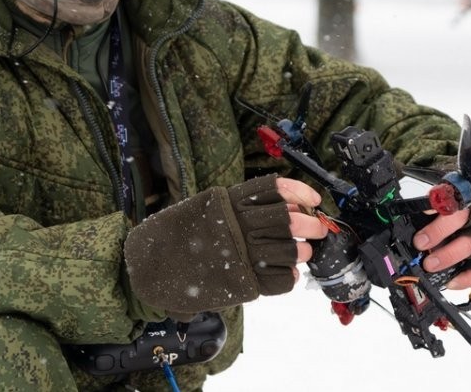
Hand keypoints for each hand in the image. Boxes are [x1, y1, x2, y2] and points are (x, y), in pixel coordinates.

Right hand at [124, 174, 326, 314]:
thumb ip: (245, 207)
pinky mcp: (241, 282)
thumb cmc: (186, 234)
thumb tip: (292, 207)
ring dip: (301, 252)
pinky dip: (289, 277)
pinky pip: (280, 280)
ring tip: (301, 253)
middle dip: (309, 225)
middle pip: (288, 220)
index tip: (313, 200)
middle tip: (317, 229)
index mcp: (228, 201)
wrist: (153, 266)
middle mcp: (235, 225)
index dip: (299, 193)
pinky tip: (286, 274)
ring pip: (289, 251)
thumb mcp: (211, 208)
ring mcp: (239, 254)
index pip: (273, 188)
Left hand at [413, 208, 470, 289]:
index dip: (437, 205)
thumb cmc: (456, 213)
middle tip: (420, 243)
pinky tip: (450, 281)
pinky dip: (465, 278)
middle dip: (439, 232)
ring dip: (449, 256)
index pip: (452, 199)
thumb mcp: (441, 204)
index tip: (422, 216)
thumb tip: (405, 218)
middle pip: (462, 221)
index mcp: (463, 200)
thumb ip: (427, 210)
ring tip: (430, 265)